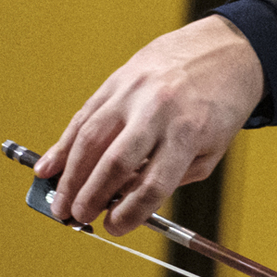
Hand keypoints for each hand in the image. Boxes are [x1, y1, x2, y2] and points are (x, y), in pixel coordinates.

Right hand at [34, 14, 264, 233]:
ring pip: (90, 139)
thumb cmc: (220, 105)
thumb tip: (125, 198)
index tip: (115, 227)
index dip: (130, 212)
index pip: (153, 184)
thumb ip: (172, 176)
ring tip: (58, 201)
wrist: (227, 50)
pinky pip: (83, 116)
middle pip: (114, 163)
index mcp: (188, 133)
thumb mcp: (211, 148)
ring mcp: (133, 93)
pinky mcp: (116, 81)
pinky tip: (48, 167)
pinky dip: (63, 144)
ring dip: (69, 176)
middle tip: (75, 217)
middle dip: (90, 196)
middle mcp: (157, 112)